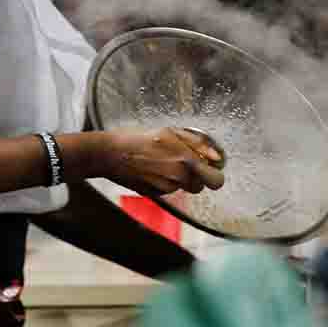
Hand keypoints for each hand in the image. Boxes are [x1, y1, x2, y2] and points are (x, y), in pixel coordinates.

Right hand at [99, 128, 225, 196]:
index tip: (210, 166)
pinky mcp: (156, 195)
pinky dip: (165, 181)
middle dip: (198, 177)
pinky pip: (170, 190)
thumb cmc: (138, 138)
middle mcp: (178, 177)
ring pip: (184, 187)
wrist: (110, 154)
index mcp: (186, 159)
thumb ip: (197, 144)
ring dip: (180, 177)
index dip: (215, 172)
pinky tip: (153, 169)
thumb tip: (216, 157)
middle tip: (186, 164)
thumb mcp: (170, 132)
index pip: (216, 180)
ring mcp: (167, 188)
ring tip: (163, 162)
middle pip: (201, 186)